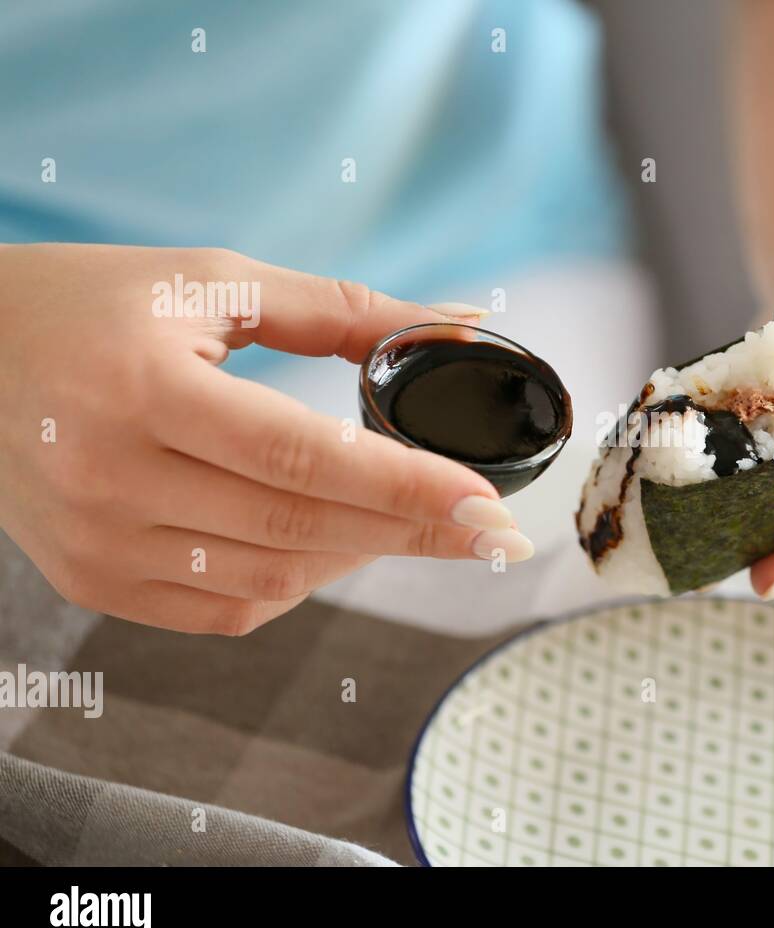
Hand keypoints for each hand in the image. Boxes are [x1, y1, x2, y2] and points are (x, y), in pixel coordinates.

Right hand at [0, 243, 531, 634]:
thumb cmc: (96, 303)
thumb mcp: (214, 280)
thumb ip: (345, 309)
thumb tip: (462, 325)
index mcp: (142, 388)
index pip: (304, 457)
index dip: (407, 486)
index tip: (488, 508)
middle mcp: (109, 477)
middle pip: (298, 528)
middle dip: (412, 533)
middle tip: (492, 534)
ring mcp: (95, 543)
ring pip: (270, 579)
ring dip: (359, 555)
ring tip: (412, 522)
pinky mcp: (90, 580)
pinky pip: (223, 609)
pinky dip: (295, 583)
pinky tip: (331, 545)